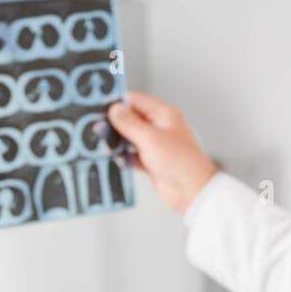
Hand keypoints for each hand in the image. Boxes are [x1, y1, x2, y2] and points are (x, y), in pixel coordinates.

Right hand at [106, 91, 217, 213]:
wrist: (191, 191)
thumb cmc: (180, 162)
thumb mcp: (150, 138)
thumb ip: (129, 123)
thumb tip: (115, 109)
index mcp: (163, 114)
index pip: (135, 100)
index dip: (117, 103)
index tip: (99, 107)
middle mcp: (159, 127)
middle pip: (130, 119)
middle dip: (115, 124)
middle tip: (98, 129)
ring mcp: (155, 145)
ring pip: (129, 138)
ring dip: (118, 142)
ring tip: (105, 145)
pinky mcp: (151, 161)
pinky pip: (132, 155)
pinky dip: (124, 157)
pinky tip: (117, 159)